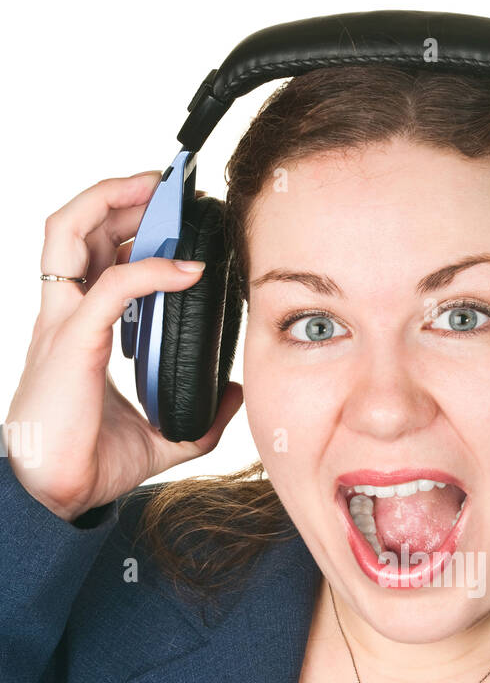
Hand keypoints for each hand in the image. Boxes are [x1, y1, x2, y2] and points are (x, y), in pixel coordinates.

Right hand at [4, 172, 243, 521]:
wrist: (60, 497)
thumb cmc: (90, 463)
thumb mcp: (163, 436)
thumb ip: (201, 416)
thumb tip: (237, 393)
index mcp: (77, 329)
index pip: (90, 256)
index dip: (121, 225)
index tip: (168, 217)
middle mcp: (62, 316)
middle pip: (75, 227)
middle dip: (117, 193)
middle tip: (167, 186)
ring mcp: (61, 324)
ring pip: (69, 231)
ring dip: (115, 199)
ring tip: (159, 190)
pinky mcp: (71, 343)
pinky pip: (112, 286)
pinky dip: (151, 269)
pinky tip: (189, 271)